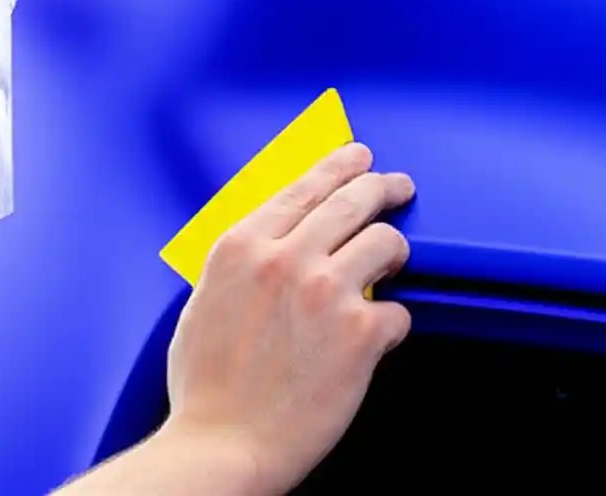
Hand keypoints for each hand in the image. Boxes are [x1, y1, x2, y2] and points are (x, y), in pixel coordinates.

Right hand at [162, 143, 413, 493]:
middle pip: (352, 199)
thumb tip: (275, 244)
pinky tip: (378, 337)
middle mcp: (284, 258)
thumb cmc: (207, 387)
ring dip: (394, 252)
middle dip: (383, 186)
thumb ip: (243, 265)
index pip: (302, 186)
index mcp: (240, 247)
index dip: (339, 165)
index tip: (359, 158)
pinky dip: (392, 323)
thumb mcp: (206, 301)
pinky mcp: (360, 333)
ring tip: (394, 264)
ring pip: (386, 242)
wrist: (222, 447)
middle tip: (397, 186)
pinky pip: (400, 310)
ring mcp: (324, 292)